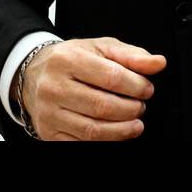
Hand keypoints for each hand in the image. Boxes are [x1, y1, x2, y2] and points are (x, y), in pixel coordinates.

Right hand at [13, 37, 165, 139]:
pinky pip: (80, 143)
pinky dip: (105, 141)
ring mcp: (49, 112)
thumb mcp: (101, 47)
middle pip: (102, 105)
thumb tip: (158, 63)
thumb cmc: (72, 59)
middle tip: (141, 107)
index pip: (110, 77)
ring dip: (121, 130)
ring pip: (92, 129)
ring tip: (135, 124)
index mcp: (68, 59)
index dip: (135, 85)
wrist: (33, 74)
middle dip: (130, 109)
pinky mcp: (48, 132)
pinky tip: (117, 134)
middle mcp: (54, 86)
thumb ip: (131, 55)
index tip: (147, 89)